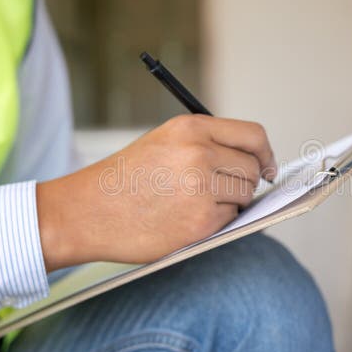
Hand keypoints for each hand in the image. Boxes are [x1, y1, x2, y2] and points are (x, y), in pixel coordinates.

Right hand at [37, 115, 275, 270]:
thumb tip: (253, 163)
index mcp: (191, 128)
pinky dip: (215, 223)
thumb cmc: (123, 179)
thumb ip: (206, 145)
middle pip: (252, 169)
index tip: (267, 167)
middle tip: (218, 192)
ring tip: (191, 204)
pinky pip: (229, 221)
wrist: (84, 211)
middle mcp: (199, 154)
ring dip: (228, 204)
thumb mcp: (164, 142)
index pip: (253, 135)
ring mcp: (200, 189)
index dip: (265, 154)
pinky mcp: (199, 223)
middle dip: (243, 182)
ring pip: (243, 197)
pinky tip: (184, 220)